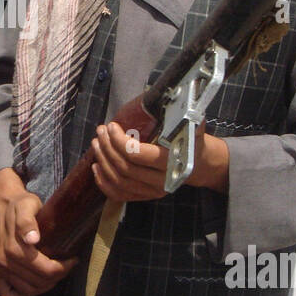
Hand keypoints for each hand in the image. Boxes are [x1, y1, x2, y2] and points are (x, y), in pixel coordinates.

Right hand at [0, 168, 74, 295]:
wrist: (3, 203)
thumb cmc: (20, 204)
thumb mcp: (28, 206)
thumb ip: (28, 222)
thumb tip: (32, 239)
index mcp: (14, 249)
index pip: (46, 270)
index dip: (64, 268)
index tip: (73, 259)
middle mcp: (4, 262)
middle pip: (39, 283)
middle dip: (56, 277)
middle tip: (65, 266)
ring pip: (27, 291)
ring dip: (43, 287)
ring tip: (53, 275)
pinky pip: (6, 293)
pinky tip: (32, 289)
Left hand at [90, 121, 229, 199]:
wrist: (199, 164)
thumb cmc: (192, 141)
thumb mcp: (192, 128)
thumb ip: (184, 117)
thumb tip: (179, 99)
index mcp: (172, 162)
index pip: (139, 155)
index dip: (120, 141)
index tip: (112, 126)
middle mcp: (162, 181)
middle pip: (126, 168)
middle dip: (108, 148)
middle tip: (100, 132)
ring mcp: (152, 192)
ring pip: (120, 181)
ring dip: (103, 162)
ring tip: (96, 144)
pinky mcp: (145, 197)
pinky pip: (119, 195)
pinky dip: (104, 182)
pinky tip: (96, 168)